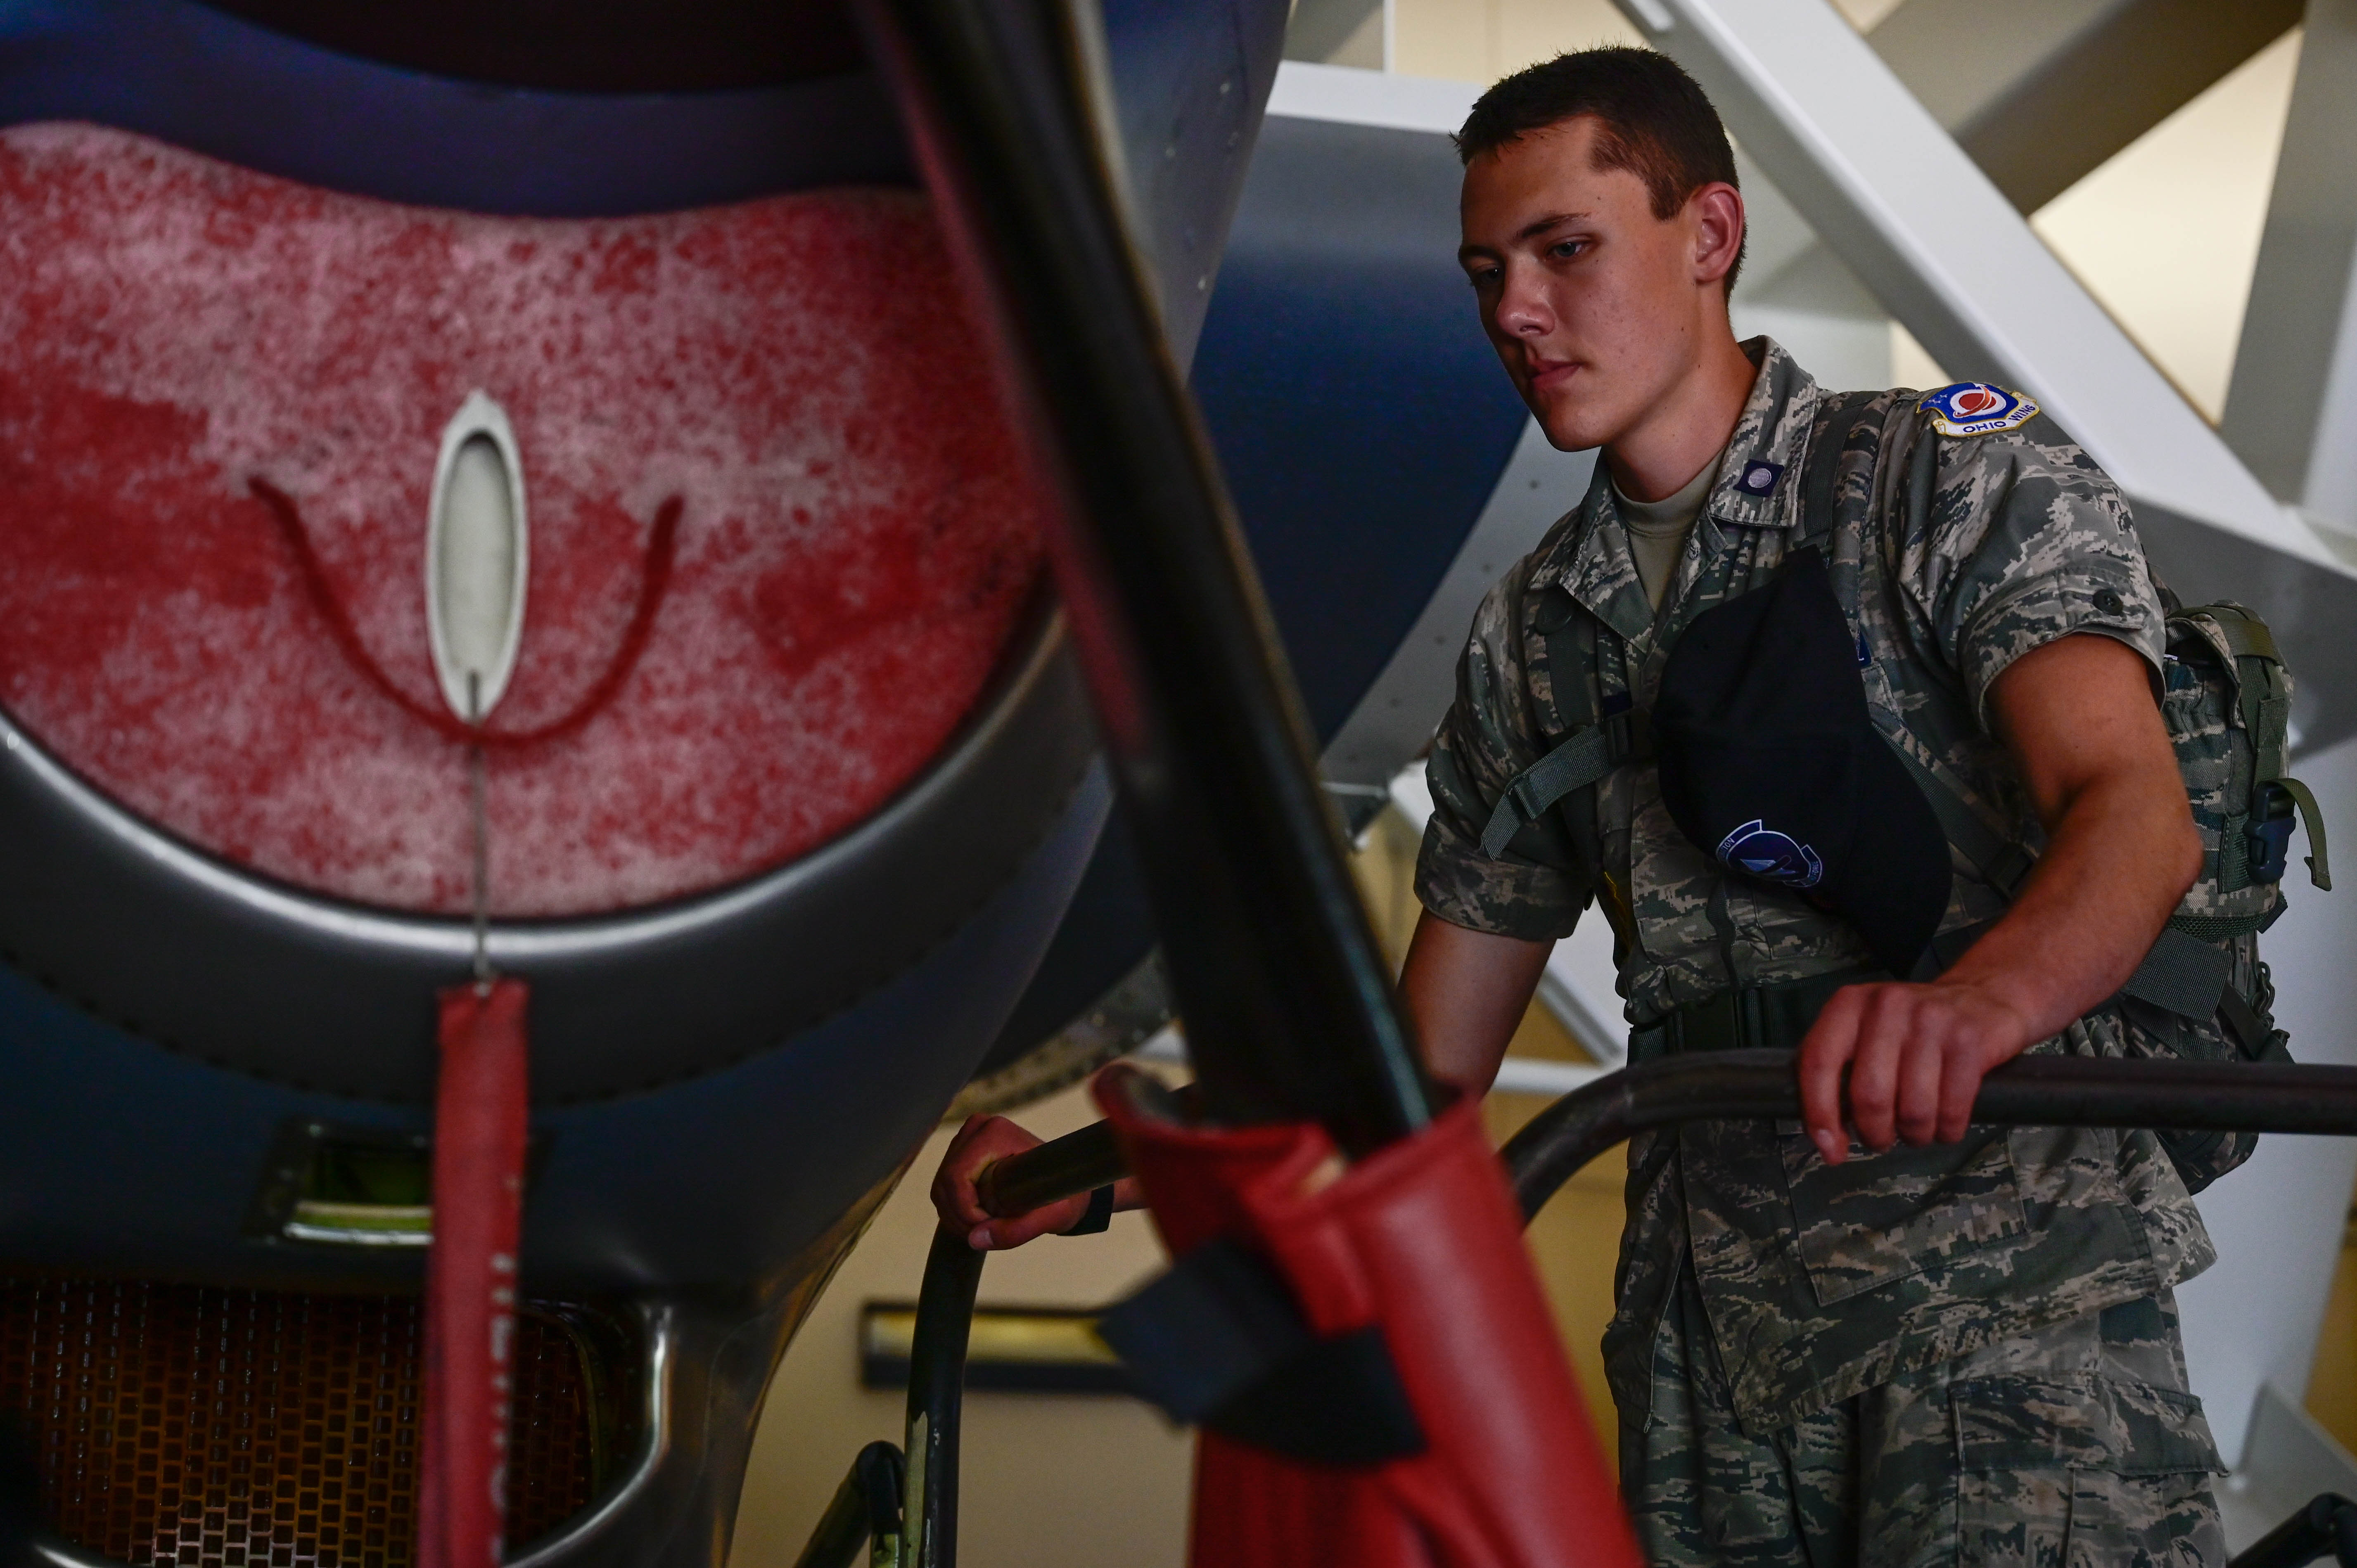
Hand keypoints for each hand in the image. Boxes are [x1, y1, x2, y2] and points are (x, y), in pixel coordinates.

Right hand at [931, 1114, 1094, 1250]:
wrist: (1067, 1182)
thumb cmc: (1064, 1194)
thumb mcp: (1052, 1217)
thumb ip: (1016, 1232)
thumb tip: (975, 1239)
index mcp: (996, 1133)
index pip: (956, 1178)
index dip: (966, 1212)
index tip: (990, 1228)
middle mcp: (977, 1128)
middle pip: (944, 1184)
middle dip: (961, 1218)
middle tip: (990, 1233)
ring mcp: (967, 1138)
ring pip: (941, 1189)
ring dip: (958, 1218)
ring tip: (990, 1226)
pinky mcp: (962, 1152)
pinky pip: (944, 1189)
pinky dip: (957, 1212)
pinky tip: (981, 1219)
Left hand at [1795, 979, 2037, 1164]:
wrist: (1984, 997)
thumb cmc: (1913, 1028)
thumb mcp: (1866, 1033)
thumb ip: (1838, 1073)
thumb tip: (1825, 1139)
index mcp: (1849, 1005)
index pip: (1818, 1063)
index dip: (1819, 1115)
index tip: (1831, 1152)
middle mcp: (1887, 1006)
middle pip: (1869, 1096)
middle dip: (1875, 1133)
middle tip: (1882, 1140)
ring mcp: (1931, 1020)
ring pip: (1913, 1110)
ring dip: (1914, 1135)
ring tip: (1916, 1130)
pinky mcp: (1969, 1041)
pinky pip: (1952, 1111)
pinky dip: (1947, 1131)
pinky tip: (1945, 1125)